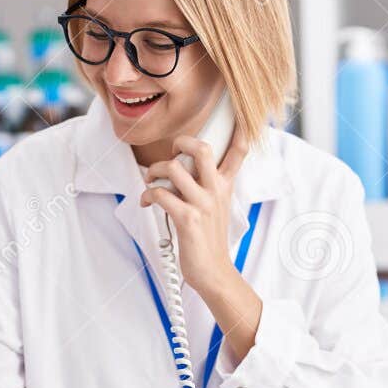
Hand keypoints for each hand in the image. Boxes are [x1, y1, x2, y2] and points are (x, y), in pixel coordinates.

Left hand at [140, 129, 249, 295]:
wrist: (213, 272)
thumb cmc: (208, 241)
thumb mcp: (216, 208)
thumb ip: (207, 186)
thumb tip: (183, 170)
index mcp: (225, 186)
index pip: (238, 152)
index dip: (240, 130)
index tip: (240, 114)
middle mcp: (216, 191)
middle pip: (202, 149)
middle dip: (180, 142)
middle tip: (172, 152)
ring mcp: (203, 204)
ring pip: (174, 168)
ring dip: (154, 171)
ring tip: (151, 180)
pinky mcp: (188, 219)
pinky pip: (161, 194)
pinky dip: (148, 195)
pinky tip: (147, 202)